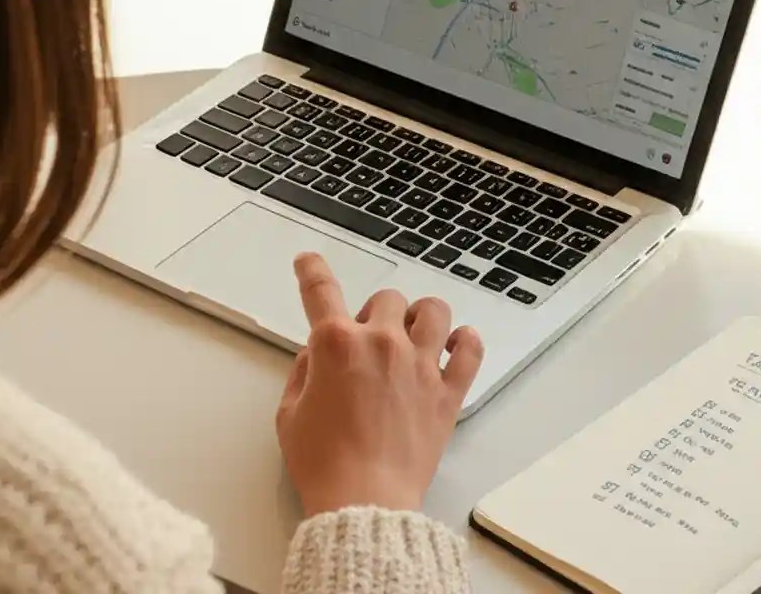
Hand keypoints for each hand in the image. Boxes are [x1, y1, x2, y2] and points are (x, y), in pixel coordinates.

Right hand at [276, 253, 484, 516]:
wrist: (364, 500)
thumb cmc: (323, 464)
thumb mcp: (290, 414)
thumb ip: (304, 372)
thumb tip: (318, 353)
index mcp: (335, 345)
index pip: (320, 292)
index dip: (313, 271)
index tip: (309, 261)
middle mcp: (381, 344)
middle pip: (387, 299)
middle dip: (376, 312)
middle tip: (370, 337)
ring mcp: (420, 365)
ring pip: (434, 310)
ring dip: (423, 316)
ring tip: (416, 334)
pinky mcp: (448, 392)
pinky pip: (470, 349)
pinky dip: (465, 341)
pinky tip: (455, 345)